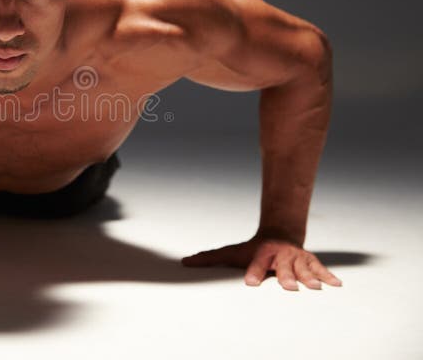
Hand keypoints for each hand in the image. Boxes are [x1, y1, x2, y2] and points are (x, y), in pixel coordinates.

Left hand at [181, 234, 341, 289]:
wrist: (279, 234)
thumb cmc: (253, 249)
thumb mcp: (232, 252)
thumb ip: (210, 258)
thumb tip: (185, 262)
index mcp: (262, 253)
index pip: (257, 263)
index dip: (254, 272)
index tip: (250, 282)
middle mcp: (281, 255)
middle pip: (284, 266)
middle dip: (287, 276)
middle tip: (289, 287)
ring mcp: (297, 258)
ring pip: (304, 267)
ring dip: (309, 277)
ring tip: (314, 288)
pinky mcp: (309, 261)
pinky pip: (320, 268)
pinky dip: (328, 276)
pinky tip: (337, 285)